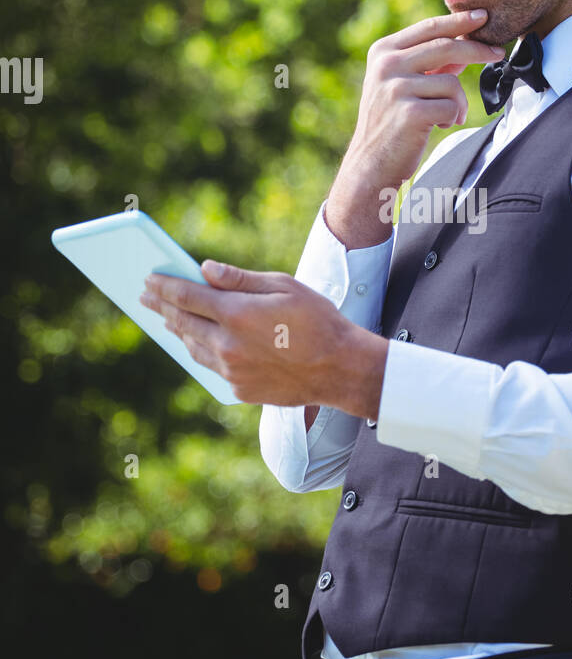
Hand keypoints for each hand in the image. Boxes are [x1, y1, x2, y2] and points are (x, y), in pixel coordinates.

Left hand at [138, 260, 386, 413]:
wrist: (339, 368)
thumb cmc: (317, 319)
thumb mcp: (283, 286)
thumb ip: (240, 279)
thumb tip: (205, 269)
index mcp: (237, 314)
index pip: (187, 296)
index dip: (164, 286)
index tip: (148, 279)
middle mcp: (227, 344)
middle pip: (182, 322)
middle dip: (161, 307)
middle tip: (145, 297)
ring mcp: (232, 371)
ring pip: (193, 348)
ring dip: (178, 331)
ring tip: (168, 319)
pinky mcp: (239, 389)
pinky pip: (212, 367)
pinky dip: (202, 351)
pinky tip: (198, 343)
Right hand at [348, 8, 503, 189]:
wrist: (371, 162)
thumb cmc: (392, 122)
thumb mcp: (403, 83)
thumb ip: (430, 62)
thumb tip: (465, 40)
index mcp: (383, 51)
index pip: (429, 28)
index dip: (460, 21)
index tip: (484, 16)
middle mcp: (386, 65)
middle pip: (446, 46)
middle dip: (478, 49)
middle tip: (498, 53)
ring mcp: (396, 88)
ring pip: (451, 83)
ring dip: (458, 103)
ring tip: (445, 117)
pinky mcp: (409, 113)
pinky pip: (451, 107)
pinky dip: (452, 118)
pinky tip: (436, 127)